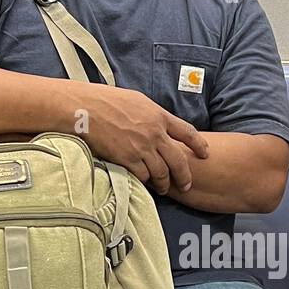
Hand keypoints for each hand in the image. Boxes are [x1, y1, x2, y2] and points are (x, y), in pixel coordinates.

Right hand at [73, 84, 209, 194]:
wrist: (83, 108)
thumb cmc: (105, 100)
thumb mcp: (137, 101)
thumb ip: (152, 115)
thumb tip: (160, 124)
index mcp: (159, 116)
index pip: (188, 132)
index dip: (200, 145)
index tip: (205, 154)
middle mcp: (154, 133)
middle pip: (179, 160)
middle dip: (185, 176)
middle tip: (186, 185)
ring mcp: (141, 147)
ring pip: (162, 173)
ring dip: (164, 184)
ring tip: (163, 188)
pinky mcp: (127, 159)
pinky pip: (143, 176)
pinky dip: (145, 181)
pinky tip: (145, 183)